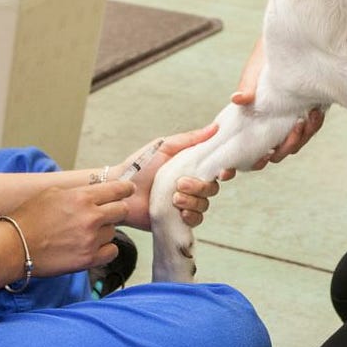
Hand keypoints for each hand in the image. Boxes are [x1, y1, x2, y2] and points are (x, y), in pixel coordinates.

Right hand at [8, 179, 133, 277]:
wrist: (15, 246)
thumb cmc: (29, 218)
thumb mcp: (52, 194)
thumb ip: (77, 192)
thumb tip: (95, 191)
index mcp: (81, 197)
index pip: (117, 190)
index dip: (125, 189)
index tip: (128, 190)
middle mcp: (90, 217)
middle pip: (121, 210)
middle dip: (116, 210)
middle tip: (108, 213)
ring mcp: (91, 239)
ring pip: (113, 232)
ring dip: (104, 231)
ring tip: (85, 233)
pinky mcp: (88, 259)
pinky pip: (111, 252)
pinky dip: (105, 250)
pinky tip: (93, 247)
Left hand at [114, 125, 231, 229]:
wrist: (121, 190)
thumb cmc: (140, 166)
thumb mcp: (165, 147)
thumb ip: (191, 138)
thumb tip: (216, 127)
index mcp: (191, 166)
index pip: (217, 169)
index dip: (225, 171)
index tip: (222, 173)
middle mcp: (192, 185)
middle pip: (212, 188)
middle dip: (199, 187)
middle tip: (180, 184)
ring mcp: (186, 202)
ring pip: (205, 205)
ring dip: (192, 201)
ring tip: (173, 198)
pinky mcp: (178, 219)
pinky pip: (196, 219)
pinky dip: (190, 215)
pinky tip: (179, 212)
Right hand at [230, 39, 324, 170]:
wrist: (291, 39)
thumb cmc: (266, 56)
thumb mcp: (255, 71)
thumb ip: (248, 87)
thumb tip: (237, 99)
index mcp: (254, 119)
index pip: (250, 148)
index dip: (252, 161)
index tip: (257, 159)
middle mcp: (272, 124)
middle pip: (276, 152)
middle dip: (284, 149)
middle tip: (291, 135)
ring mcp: (291, 120)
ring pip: (296, 143)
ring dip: (301, 138)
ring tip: (305, 121)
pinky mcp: (308, 112)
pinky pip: (312, 128)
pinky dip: (313, 125)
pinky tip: (315, 113)